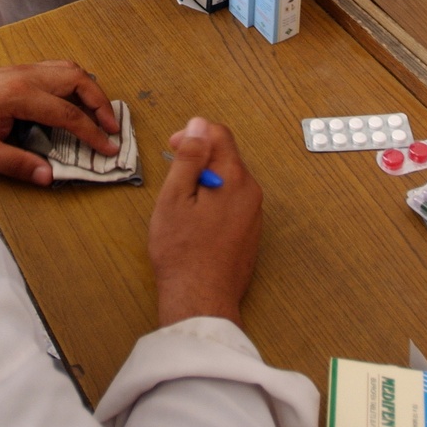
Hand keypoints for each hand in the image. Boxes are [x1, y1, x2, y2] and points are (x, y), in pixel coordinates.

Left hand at [0, 60, 119, 184]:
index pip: (68, 114)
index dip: (92, 134)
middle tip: (112, 128)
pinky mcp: (14, 70)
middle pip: (77, 80)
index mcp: (20, 95)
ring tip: (98, 112)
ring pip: (67, 68)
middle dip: (100, 103)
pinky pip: (54, 68)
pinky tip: (71, 98)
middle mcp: (26, 75)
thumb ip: (18, 164)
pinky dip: (72, 81)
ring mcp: (20, 68)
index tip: (108, 150)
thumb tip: (50, 177)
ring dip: (88, 88)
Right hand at [149, 118, 262, 326]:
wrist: (201, 301)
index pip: (219, 135)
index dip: (193, 135)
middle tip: (173, 182)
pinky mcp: (251, 234)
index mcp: (235, 179)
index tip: (172, 148)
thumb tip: (198, 125)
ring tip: (182, 206)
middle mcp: (252, 193)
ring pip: (229, 181)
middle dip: (199, 159)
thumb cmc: (181, 251)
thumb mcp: (175, 197)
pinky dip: (214, 202)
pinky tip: (196, 224)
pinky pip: (233, 203)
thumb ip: (189, 158)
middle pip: (226, 157)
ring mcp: (254, 215)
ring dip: (206, 181)